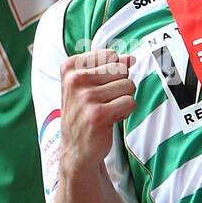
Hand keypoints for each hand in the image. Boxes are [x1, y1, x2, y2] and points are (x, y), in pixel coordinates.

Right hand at [59, 50, 136, 171]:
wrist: (76, 148)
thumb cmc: (84, 113)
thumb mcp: (89, 84)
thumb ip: (109, 67)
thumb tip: (131, 58)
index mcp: (70, 67)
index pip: (112, 55)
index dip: (113, 72)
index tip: (98, 87)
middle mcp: (75, 80)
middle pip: (121, 69)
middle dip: (120, 86)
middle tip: (104, 101)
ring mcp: (85, 97)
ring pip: (128, 85)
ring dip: (123, 100)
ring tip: (106, 110)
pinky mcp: (98, 114)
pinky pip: (129, 102)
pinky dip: (125, 112)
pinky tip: (110, 119)